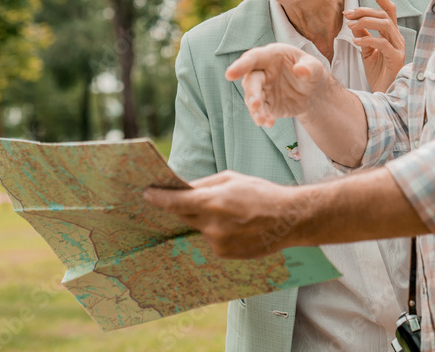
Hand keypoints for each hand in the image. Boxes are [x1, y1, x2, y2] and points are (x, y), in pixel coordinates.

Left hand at [145, 171, 301, 258]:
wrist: (287, 219)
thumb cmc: (260, 193)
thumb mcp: (231, 179)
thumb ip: (205, 185)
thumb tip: (183, 189)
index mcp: (212, 202)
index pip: (175, 202)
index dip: (158, 198)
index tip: (147, 194)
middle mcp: (212, 225)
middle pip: (184, 216)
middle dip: (181, 208)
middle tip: (179, 201)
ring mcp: (218, 243)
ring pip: (200, 229)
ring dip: (205, 220)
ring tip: (228, 213)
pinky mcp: (225, 254)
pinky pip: (212, 240)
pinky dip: (217, 232)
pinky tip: (235, 226)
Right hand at [225, 43, 330, 126]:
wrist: (312, 91)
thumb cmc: (311, 71)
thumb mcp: (315, 67)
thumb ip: (309, 68)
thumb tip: (300, 71)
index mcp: (271, 56)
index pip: (253, 58)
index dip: (240, 66)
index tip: (229, 74)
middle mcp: (262, 71)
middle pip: (251, 81)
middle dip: (252, 93)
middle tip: (255, 104)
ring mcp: (262, 88)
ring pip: (252, 98)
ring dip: (255, 109)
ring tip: (262, 120)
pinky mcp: (265, 104)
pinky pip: (260, 111)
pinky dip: (262, 117)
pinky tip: (269, 123)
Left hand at [345, 0, 404, 91]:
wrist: (385, 93)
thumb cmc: (377, 73)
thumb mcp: (366, 51)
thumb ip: (363, 36)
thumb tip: (353, 21)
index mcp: (392, 34)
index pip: (389, 10)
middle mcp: (398, 38)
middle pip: (385, 15)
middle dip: (365, 10)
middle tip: (347, 13)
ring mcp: (399, 47)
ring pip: (386, 25)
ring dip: (366, 22)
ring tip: (350, 25)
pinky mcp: (396, 58)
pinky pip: (382, 43)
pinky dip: (368, 39)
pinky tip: (356, 42)